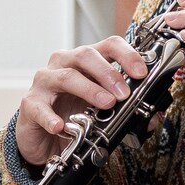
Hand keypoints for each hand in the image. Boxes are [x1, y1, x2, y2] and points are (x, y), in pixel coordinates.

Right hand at [16, 34, 151, 166]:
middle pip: (86, 55)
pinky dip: (52, 117)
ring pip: (66, 76)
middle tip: (124, 94)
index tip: (141, 73)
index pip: (109, 46)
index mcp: (86, 62)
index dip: (127, 55)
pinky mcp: (30, 103)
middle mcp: (64, 64)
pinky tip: (62, 126)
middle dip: (109, 73)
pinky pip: (40, 107)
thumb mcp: (103, 112)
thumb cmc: (74, 116)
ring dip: (89, 89)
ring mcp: (45, 82)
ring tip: (105, 104)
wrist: (43, 139)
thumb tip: (153, 117)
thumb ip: (127, 112)